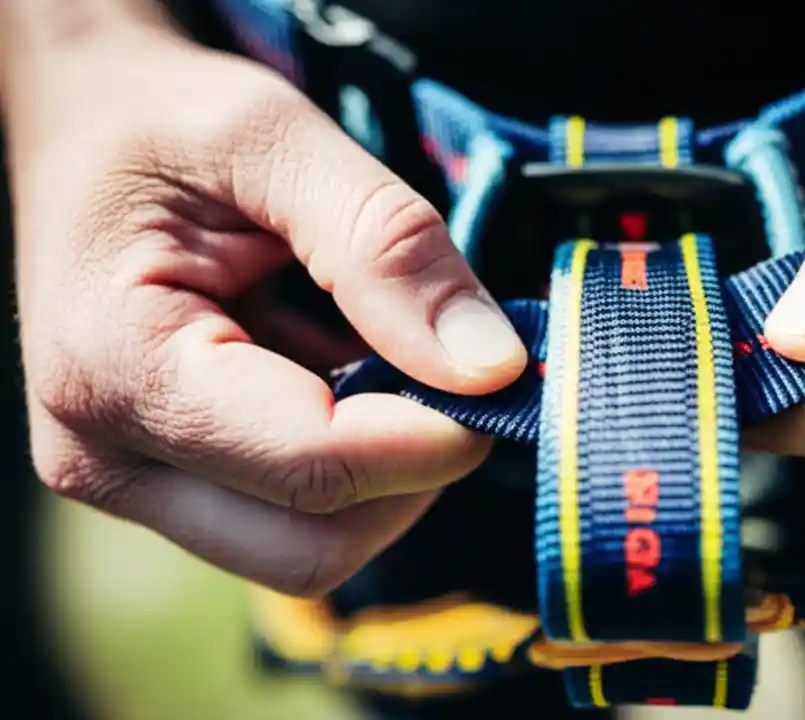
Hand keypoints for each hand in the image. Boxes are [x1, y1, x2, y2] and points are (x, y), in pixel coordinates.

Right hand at [8, 23, 525, 594]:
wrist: (78, 125)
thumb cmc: (161, 120)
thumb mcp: (277, 139)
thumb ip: (389, 247)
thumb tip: (495, 367)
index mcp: (116, 363)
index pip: (314, 464)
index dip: (438, 433)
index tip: (509, 371)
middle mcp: (104, 455)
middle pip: (314, 547)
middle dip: (412, 471)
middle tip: (449, 364)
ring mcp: (133, 481)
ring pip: (310, 550)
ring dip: (386, 469)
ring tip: (377, 348)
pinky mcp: (168, 484)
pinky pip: (291, 518)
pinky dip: (355, 460)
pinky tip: (340, 365)